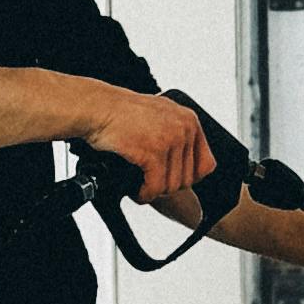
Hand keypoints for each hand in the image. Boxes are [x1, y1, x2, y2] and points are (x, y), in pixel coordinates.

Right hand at [77, 86, 213, 208]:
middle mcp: (184, 129)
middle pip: (188, 178)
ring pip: (172, 185)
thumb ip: (178, 133)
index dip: (189, 177)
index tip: (172, 179)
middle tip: (151, 184)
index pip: (206, 163)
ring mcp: (170, 140)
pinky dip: (145, 194)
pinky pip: (156, 187)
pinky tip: (137, 191)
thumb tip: (187, 162)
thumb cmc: (121, 112)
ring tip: (142, 188)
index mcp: (189, 120)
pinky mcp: (153, 152)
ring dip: (155, 192)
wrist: (98, 108)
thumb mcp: (160, 114)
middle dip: (168, 186)